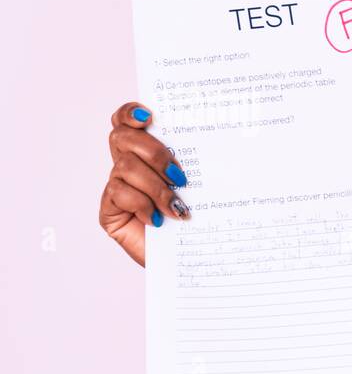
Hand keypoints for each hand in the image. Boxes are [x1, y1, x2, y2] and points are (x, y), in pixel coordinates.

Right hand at [99, 101, 190, 266]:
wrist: (192, 261)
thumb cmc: (199, 223)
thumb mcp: (203, 188)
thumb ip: (198, 164)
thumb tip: (221, 140)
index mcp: (147, 154)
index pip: (127, 121)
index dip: (131, 113)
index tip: (150, 116)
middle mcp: (128, 166)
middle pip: (122, 137)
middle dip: (154, 152)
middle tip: (180, 175)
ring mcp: (116, 188)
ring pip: (126, 167)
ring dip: (157, 187)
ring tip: (178, 208)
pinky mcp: (109, 211)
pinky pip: (119, 193)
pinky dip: (143, 205)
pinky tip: (158, 220)